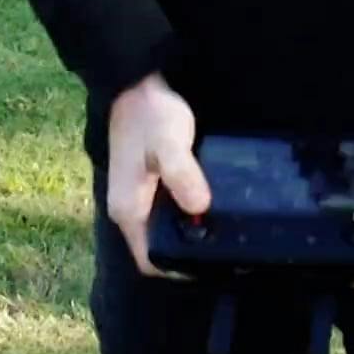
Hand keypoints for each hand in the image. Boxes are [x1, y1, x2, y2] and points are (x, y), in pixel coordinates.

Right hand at [104, 73, 207, 279]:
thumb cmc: (151, 115)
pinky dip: (185, 214)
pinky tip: (209, 205)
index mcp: (128, 210)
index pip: (149, 260)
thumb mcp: (169, 144)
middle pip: (157, 247)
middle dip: (187, 251)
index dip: (177, 269)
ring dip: (188, 232)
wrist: (135, 84)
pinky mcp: (145, 183)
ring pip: (161, 229)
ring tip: (223, 228)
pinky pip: (165, 211)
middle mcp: (128, 210)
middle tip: (226, 246)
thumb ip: (183, 175)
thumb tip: (199, 209)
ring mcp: (135, 196)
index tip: (211, 262)